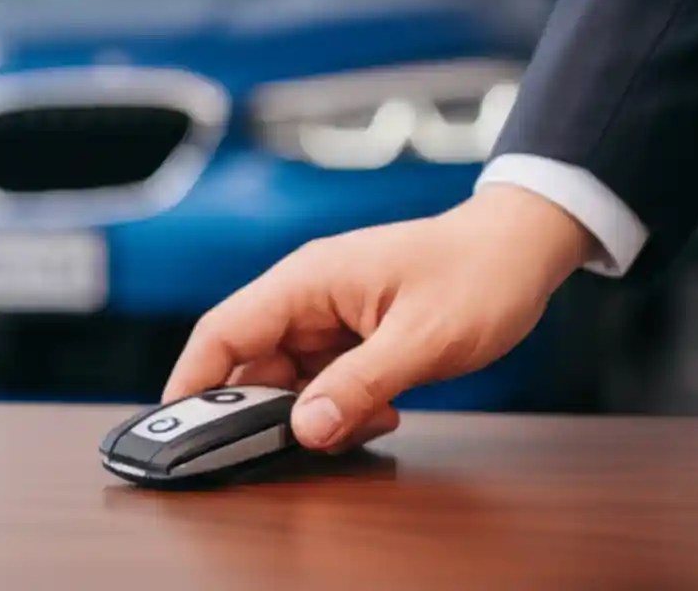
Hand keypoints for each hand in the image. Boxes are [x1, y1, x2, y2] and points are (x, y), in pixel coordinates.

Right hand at [162, 184, 598, 451]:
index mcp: (307, 281)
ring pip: (290, 380)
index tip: (173, 425)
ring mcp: (330, 317)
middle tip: (289, 447)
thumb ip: (360, 385)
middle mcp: (308, 297)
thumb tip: (306, 428)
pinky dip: (342, 407)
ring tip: (370, 418)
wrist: (524, 249)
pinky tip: (383, 411)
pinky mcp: (352, 336)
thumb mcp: (422, 340)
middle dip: (265, 412)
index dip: (193, 379)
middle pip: (252, 364)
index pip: (224, 331)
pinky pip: (324, 382)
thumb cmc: (478, 274)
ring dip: (315, 413)